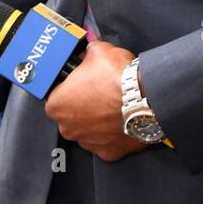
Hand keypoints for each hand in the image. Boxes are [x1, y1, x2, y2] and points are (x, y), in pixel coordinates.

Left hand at [44, 40, 148, 162]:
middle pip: (71, 114)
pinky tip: (120, 118)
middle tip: (99, 90)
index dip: (70, 85)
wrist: (146, 99)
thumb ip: (86, 53)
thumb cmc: (118, 79)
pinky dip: (112, 132)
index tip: (80, 81)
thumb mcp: (97, 51)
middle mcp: (68, 128)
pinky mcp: (108, 152)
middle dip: (83, 104)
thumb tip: (88, 52)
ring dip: (97, 119)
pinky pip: (106, 141)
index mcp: (57, 104)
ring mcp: (88, 142)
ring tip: (113, 104)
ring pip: (88, 129)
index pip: (56, 94)